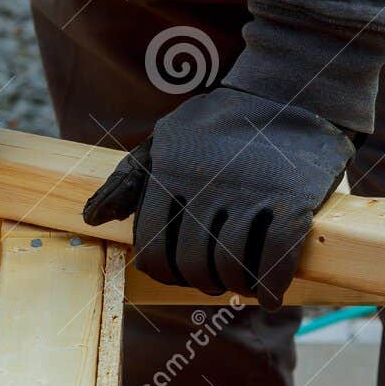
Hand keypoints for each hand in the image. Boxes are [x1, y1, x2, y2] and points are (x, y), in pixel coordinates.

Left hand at [83, 86, 355, 310]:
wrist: (288, 91)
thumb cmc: (220, 124)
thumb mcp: (163, 142)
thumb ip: (127, 181)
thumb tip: (92, 220)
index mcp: (170, 174)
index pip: (153, 251)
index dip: (166, 273)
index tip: (183, 273)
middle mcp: (206, 185)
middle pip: (192, 264)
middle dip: (202, 282)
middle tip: (216, 280)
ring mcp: (250, 192)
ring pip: (231, 266)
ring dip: (236, 285)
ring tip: (243, 282)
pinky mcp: (293, 198)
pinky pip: (276, 258)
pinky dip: (271, 285)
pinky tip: (271, 294)